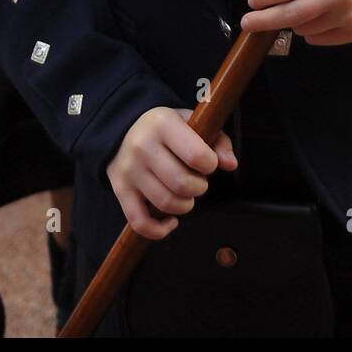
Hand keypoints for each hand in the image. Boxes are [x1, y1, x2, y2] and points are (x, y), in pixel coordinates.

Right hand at [106, 107, 237, 239]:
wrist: (124, 129)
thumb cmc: (167, 129)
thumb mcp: (192, 122)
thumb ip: (218, 140)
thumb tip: (231, 164)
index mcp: (163, 124)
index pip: (197, 156)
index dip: (210, 165)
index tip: (207, 163)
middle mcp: (142, 146)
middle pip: (182, 184)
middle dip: (199, 188)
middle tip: (198, 181)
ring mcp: (129, 170)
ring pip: (165, 203)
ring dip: (185, 205)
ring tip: (186, 194)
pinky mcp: (120, 191)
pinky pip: (140, 223)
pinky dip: (160, 230)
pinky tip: (171, 221)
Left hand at [240, 0, 351, 45]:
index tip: (252, 0)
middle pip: (291, 15)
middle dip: (264, 19)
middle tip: (247, 22)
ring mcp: (347, 18)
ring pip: (302, 28)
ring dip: (291, 21)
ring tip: (297, 7)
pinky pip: (316, 39)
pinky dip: (309, 30)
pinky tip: (317, 16)